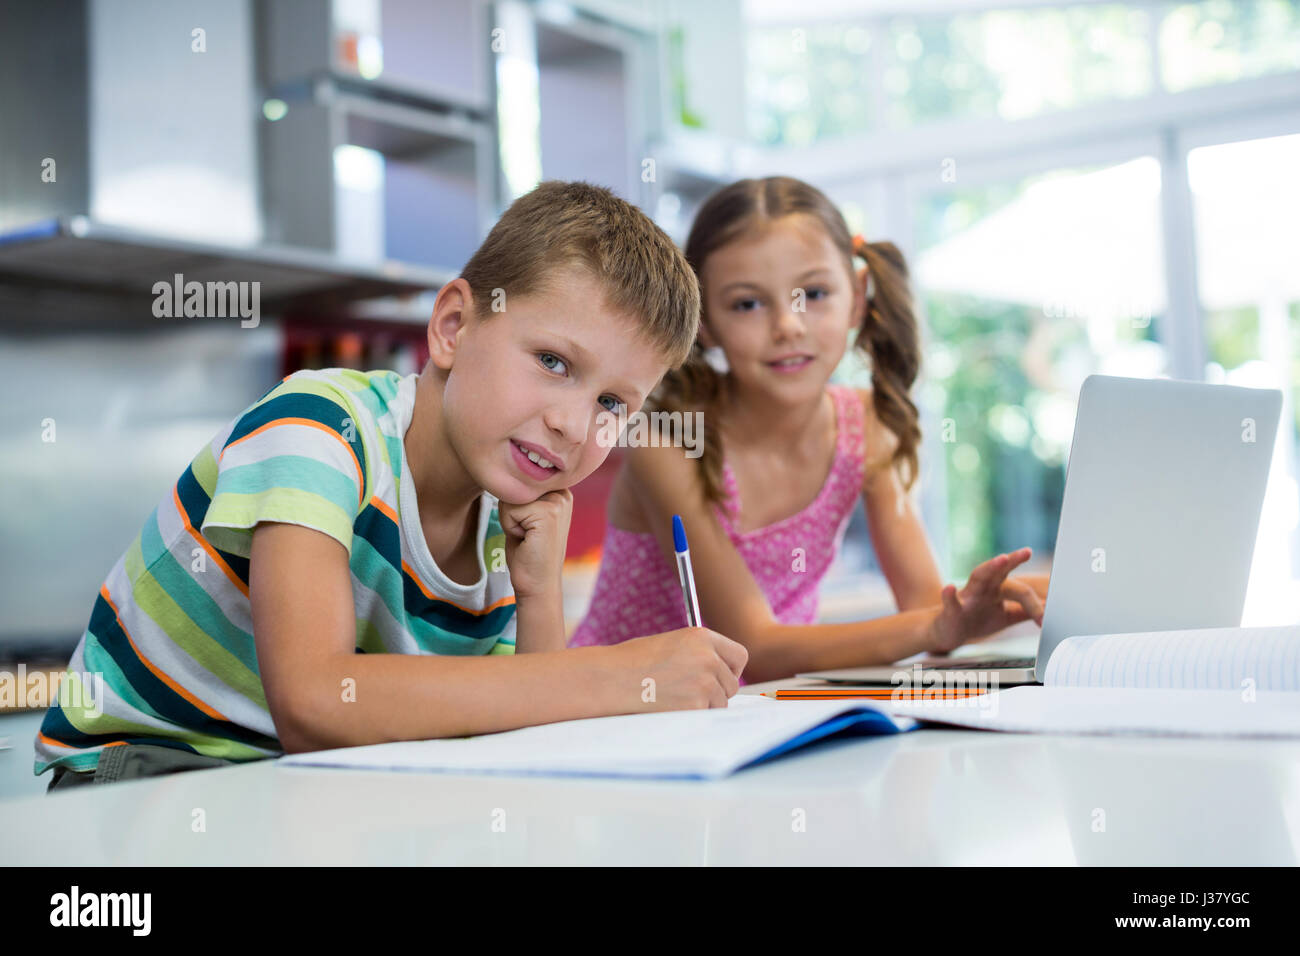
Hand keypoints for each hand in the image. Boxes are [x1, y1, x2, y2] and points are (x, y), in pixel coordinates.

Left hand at [498, 489, 571, 599]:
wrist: (538, 585)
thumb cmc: (528, 553)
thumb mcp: (527, 517)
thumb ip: (523, 495)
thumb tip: (505, 476)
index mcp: (560, 491)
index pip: (519, 481)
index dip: (514, 506)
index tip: (529, 527)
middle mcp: (563, 493)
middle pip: (515, 486)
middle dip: (512, 511)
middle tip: (527, 534)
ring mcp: (558, 502)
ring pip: (510, 497)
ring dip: (510, 519)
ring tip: (527, 537)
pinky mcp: (548, 512)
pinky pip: (509, 509)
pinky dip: (510, 526)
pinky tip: (526, 540)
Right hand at [612, 627, 748, 710]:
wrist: (612, 678)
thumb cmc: (633, 661)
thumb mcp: (672, 643)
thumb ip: (699, 653)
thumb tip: (720, 673)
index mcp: (702, 637)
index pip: (739, 656)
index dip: (730, 668)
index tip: (721, 675)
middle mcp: (708, 658)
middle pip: (732, 684)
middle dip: (717, 690)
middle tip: (690, 692)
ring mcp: (704, 683)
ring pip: (720, 703)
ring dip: (704, 705)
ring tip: (674, 697)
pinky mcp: (696, 705)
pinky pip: (706, 716)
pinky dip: (691, 715)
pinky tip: (670, 706)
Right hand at [926, 548, 1044, 654]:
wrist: (948, 631)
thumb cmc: (977, 620)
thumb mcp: (1006, 616)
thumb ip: (1025, 611)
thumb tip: (1050, 609)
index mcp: (998, 589)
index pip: (1021, 590)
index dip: (1035, 606)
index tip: (1045, 622)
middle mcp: (983, 588)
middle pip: (999, 570)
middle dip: (1013, 560)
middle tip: (1027, 551)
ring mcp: (967, 596)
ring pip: (978, 577)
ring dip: (989, 567)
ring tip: (1001, 559)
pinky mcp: (951, 609)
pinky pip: (950, 601)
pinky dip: (949, 595)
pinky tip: (949, 587)